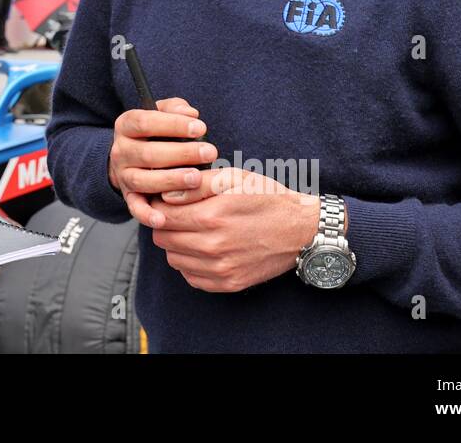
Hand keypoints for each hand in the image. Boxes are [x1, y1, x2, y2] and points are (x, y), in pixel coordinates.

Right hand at [107, 97, 215, 228]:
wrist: (129, 156)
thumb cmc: (153, 133)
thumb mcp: (160, 113)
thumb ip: (175, 108)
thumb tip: (190, 114)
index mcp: (126, 125)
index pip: (145, 122)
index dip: (173, 124)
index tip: (200, 127)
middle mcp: (121, 151)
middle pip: (147, 153)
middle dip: (181, 153)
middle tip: (209, 152)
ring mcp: (123, 175)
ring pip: (142, 180)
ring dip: (171, 181)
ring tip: (196, 178)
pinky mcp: (129, 196)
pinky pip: (135, 207)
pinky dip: (147, 215)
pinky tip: (163, 218)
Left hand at [149, 167, 320, 291]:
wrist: (301, 230)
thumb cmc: (267, 198)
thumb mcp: (234, 177)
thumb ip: (196, 184)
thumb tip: (165, 195)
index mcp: (211, 217)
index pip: (160, 216)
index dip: (159, 205)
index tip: (168, 200)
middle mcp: (213, 247)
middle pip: (163, 239)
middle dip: (166, 224)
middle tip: (181, 214)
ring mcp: (221, 269)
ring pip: (173, 259)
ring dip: (177, 244)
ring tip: (195, 230)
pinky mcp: (229, 284)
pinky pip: (191, 277)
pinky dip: (191, 264)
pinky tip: (205, 248)